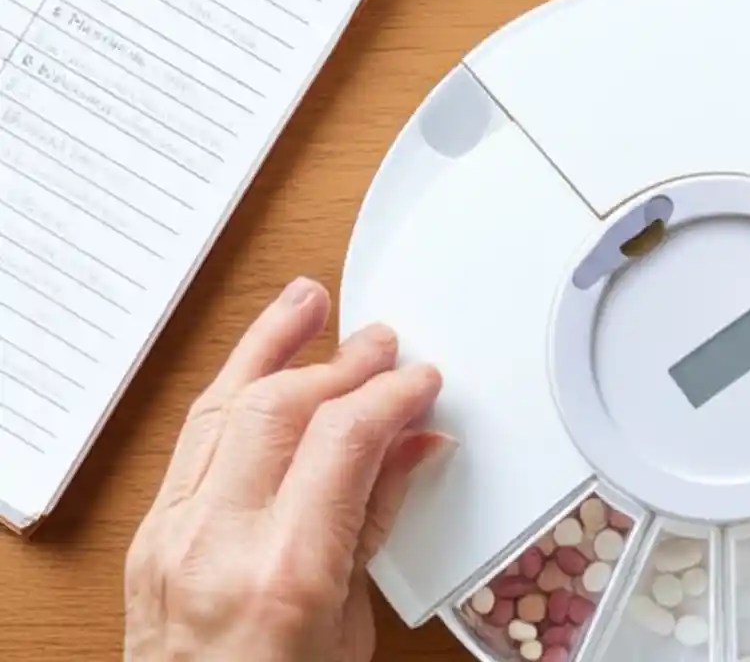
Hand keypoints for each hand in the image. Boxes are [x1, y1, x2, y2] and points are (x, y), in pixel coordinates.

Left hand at [124, 278, 450, 661]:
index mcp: (284, 572)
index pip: (344, 440)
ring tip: (307, 303)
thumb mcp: (350, 626)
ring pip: (223, 405)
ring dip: (271, 345)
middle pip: (280, 407)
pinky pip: (196, 434)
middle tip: (382, 340)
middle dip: (340, 361)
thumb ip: (375, 523)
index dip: (390, 393)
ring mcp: (171, 531)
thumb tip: (412, 446)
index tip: (420, 379)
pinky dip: (234, 385)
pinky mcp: (150, 528)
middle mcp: (217, 541)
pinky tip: (260, 360)